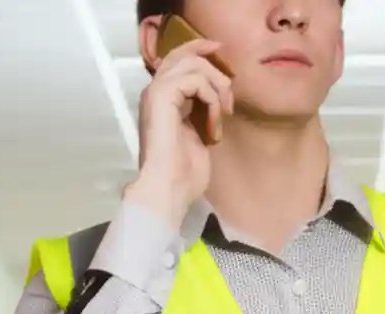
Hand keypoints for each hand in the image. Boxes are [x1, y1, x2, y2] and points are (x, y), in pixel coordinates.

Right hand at [125, 38, 234, 228]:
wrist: (168, 189)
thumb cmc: (183, 174)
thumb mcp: (199, 136)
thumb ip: (202, 112)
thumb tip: (218, 99)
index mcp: (163, 101)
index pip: (179, 62)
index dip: (200, 53)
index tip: (222, 56)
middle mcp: (155, 92)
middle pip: (183, 53)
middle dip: (211, 61)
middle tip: (229, 86)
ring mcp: (156, 92)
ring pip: (192, 63)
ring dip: (217, 86)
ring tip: (223, 113)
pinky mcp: (161, 96)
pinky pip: (195, 80)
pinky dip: (212, 100)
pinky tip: (212, 125)